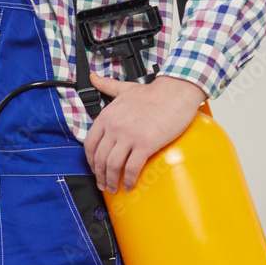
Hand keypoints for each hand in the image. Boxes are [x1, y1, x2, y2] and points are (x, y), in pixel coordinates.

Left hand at [83, 72, 207, 192]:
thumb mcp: (123, 88)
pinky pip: (131, 168)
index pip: (90, 144)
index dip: (90, 161)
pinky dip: (128, 180)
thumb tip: (92, 76)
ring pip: (113, 166)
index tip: (95, 169)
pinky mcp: (145, 144)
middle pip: (100, 159)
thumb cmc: (152, 92)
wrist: (176, 92)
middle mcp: (114, 127)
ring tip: (114, 188)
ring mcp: (129, 136)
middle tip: (103, 184)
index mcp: (107, 116)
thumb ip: (105, 85)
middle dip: (100, 176)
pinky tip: (129, 185)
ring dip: (111, 181)